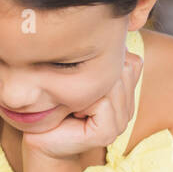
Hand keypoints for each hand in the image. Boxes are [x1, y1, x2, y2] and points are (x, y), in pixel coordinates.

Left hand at [21, 51, 142, 160]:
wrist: (40, 141)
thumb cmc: (53, 105)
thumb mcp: (75, 76)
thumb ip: (96, 61)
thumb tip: (112, 30)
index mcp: (125, 94)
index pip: (132, 61)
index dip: (101, 61)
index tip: (77, 74)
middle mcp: (128, 108)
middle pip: (124, 70)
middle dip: (94, 73)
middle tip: (70, 89)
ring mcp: (121, 122)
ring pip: (114, 84)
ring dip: (86, 88)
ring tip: (71, 101)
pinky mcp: (108, 133)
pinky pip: (103, 103)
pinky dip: (83, 102)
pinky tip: (72, 111)